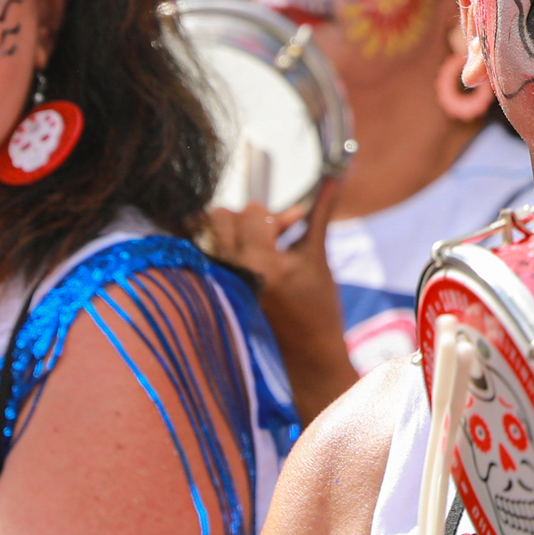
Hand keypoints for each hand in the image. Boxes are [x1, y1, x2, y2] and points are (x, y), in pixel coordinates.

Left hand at [207, 179, 356, 423]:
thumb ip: (319, 214)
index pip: (251, 212)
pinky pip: (199, 257)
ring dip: (225, 234)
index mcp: (261, 263)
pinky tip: (237, 263)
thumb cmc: (317, 309)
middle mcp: (232, 272)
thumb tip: (334, 177)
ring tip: (251, 249)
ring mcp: (217, 285)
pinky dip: (214, 252)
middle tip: (265, 234)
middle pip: (218, 216)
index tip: (289, 223)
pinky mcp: (210, 294)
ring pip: (203, 234)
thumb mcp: (318, 258)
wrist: (307, 357)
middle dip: (243, 219)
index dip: (272, 214)